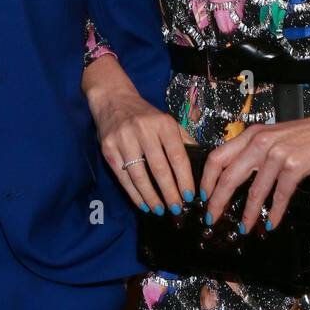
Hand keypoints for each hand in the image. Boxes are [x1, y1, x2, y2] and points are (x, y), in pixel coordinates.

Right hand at [82, 53, 197, 213]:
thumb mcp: (167, 121)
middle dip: (169, 192)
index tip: (189, 196)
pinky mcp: (108, 149)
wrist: (113, 100)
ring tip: (160, 210)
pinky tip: (144, 204)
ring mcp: (124, 140)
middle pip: (159, 168)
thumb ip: (184, 140)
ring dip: (151, 197)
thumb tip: (201, 163)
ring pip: (139, 176)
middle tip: (176, 208)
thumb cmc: (145, 115)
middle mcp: (144, 131)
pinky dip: (134, 194)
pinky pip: (123, 177)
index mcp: (163, 124)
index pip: (177, 156)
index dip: (184, 178)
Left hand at [201, 83, 309, 229]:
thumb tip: (237, 179)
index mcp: (252, 134)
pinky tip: (272, 223)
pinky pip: (280, 194)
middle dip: (217, 202)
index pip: (217, 157)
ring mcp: (278, 153)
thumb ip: (257, 153)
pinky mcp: (297, 164)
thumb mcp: (277, 137)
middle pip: (228, 176)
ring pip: (255, 190)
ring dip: (248, 214)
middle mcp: (260, 141)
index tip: (202, 197)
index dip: (207, 180)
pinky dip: (275, 212)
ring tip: (244, 229)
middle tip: (212, 219)